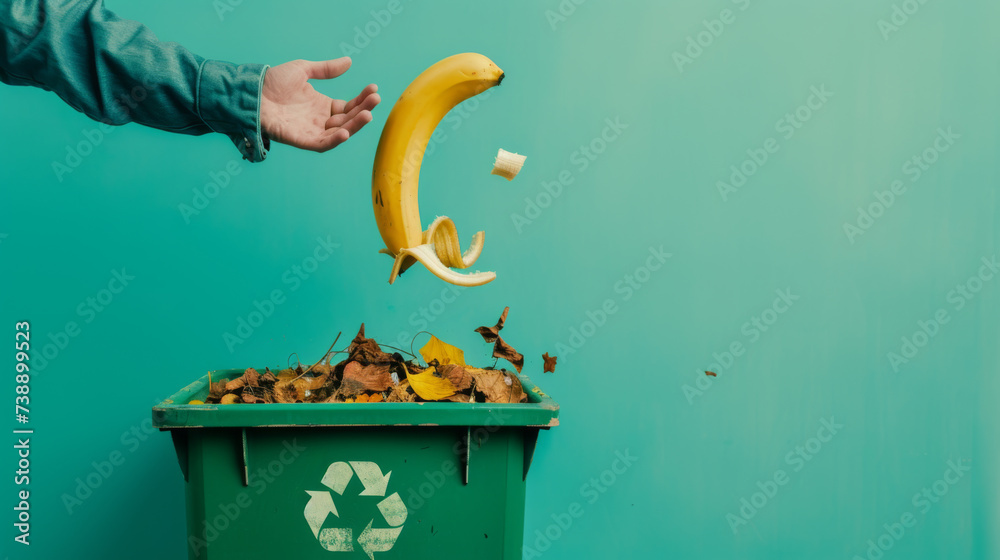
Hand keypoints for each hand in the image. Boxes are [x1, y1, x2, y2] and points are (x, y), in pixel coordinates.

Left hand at [260, 57, 379, 152]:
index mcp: (323, 105)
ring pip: (340, 132)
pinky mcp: (302, 140)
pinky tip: (346, 132)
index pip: (349, 106)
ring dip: (355, 126)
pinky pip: (322, 144)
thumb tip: (349, 61)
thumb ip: (326, 69)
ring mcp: (312, 130)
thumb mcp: (304, 70)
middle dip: (363, 110)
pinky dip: (334, 140)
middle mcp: (320, 120)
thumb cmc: (273, 82)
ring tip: (368, 114)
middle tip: (375, 99)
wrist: (251, 92)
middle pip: (348, 119)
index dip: (362, 99)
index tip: (373, 89)